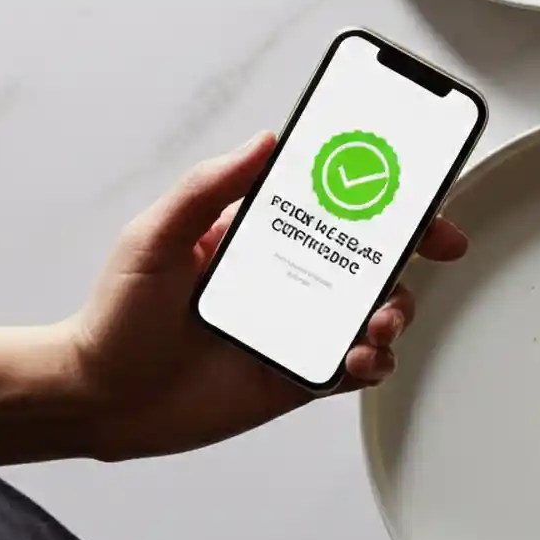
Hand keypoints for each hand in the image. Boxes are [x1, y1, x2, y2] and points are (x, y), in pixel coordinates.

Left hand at [66, 132, 467, 460]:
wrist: (100, 398)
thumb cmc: (119, 314)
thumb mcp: (156, 236)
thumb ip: (207, 187)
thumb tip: (263, 140)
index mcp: (260, 234)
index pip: (332, 201)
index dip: (380, 188)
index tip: (414, 177)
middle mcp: (289, 275)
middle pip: (371, 252)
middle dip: (415, 243)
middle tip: (439, 243)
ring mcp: (300, 325)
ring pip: (375, 309)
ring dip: (396, 309)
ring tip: (380, 320)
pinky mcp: (301, 373)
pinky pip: (356, 365)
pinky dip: (373, 361)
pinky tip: (361, 358)